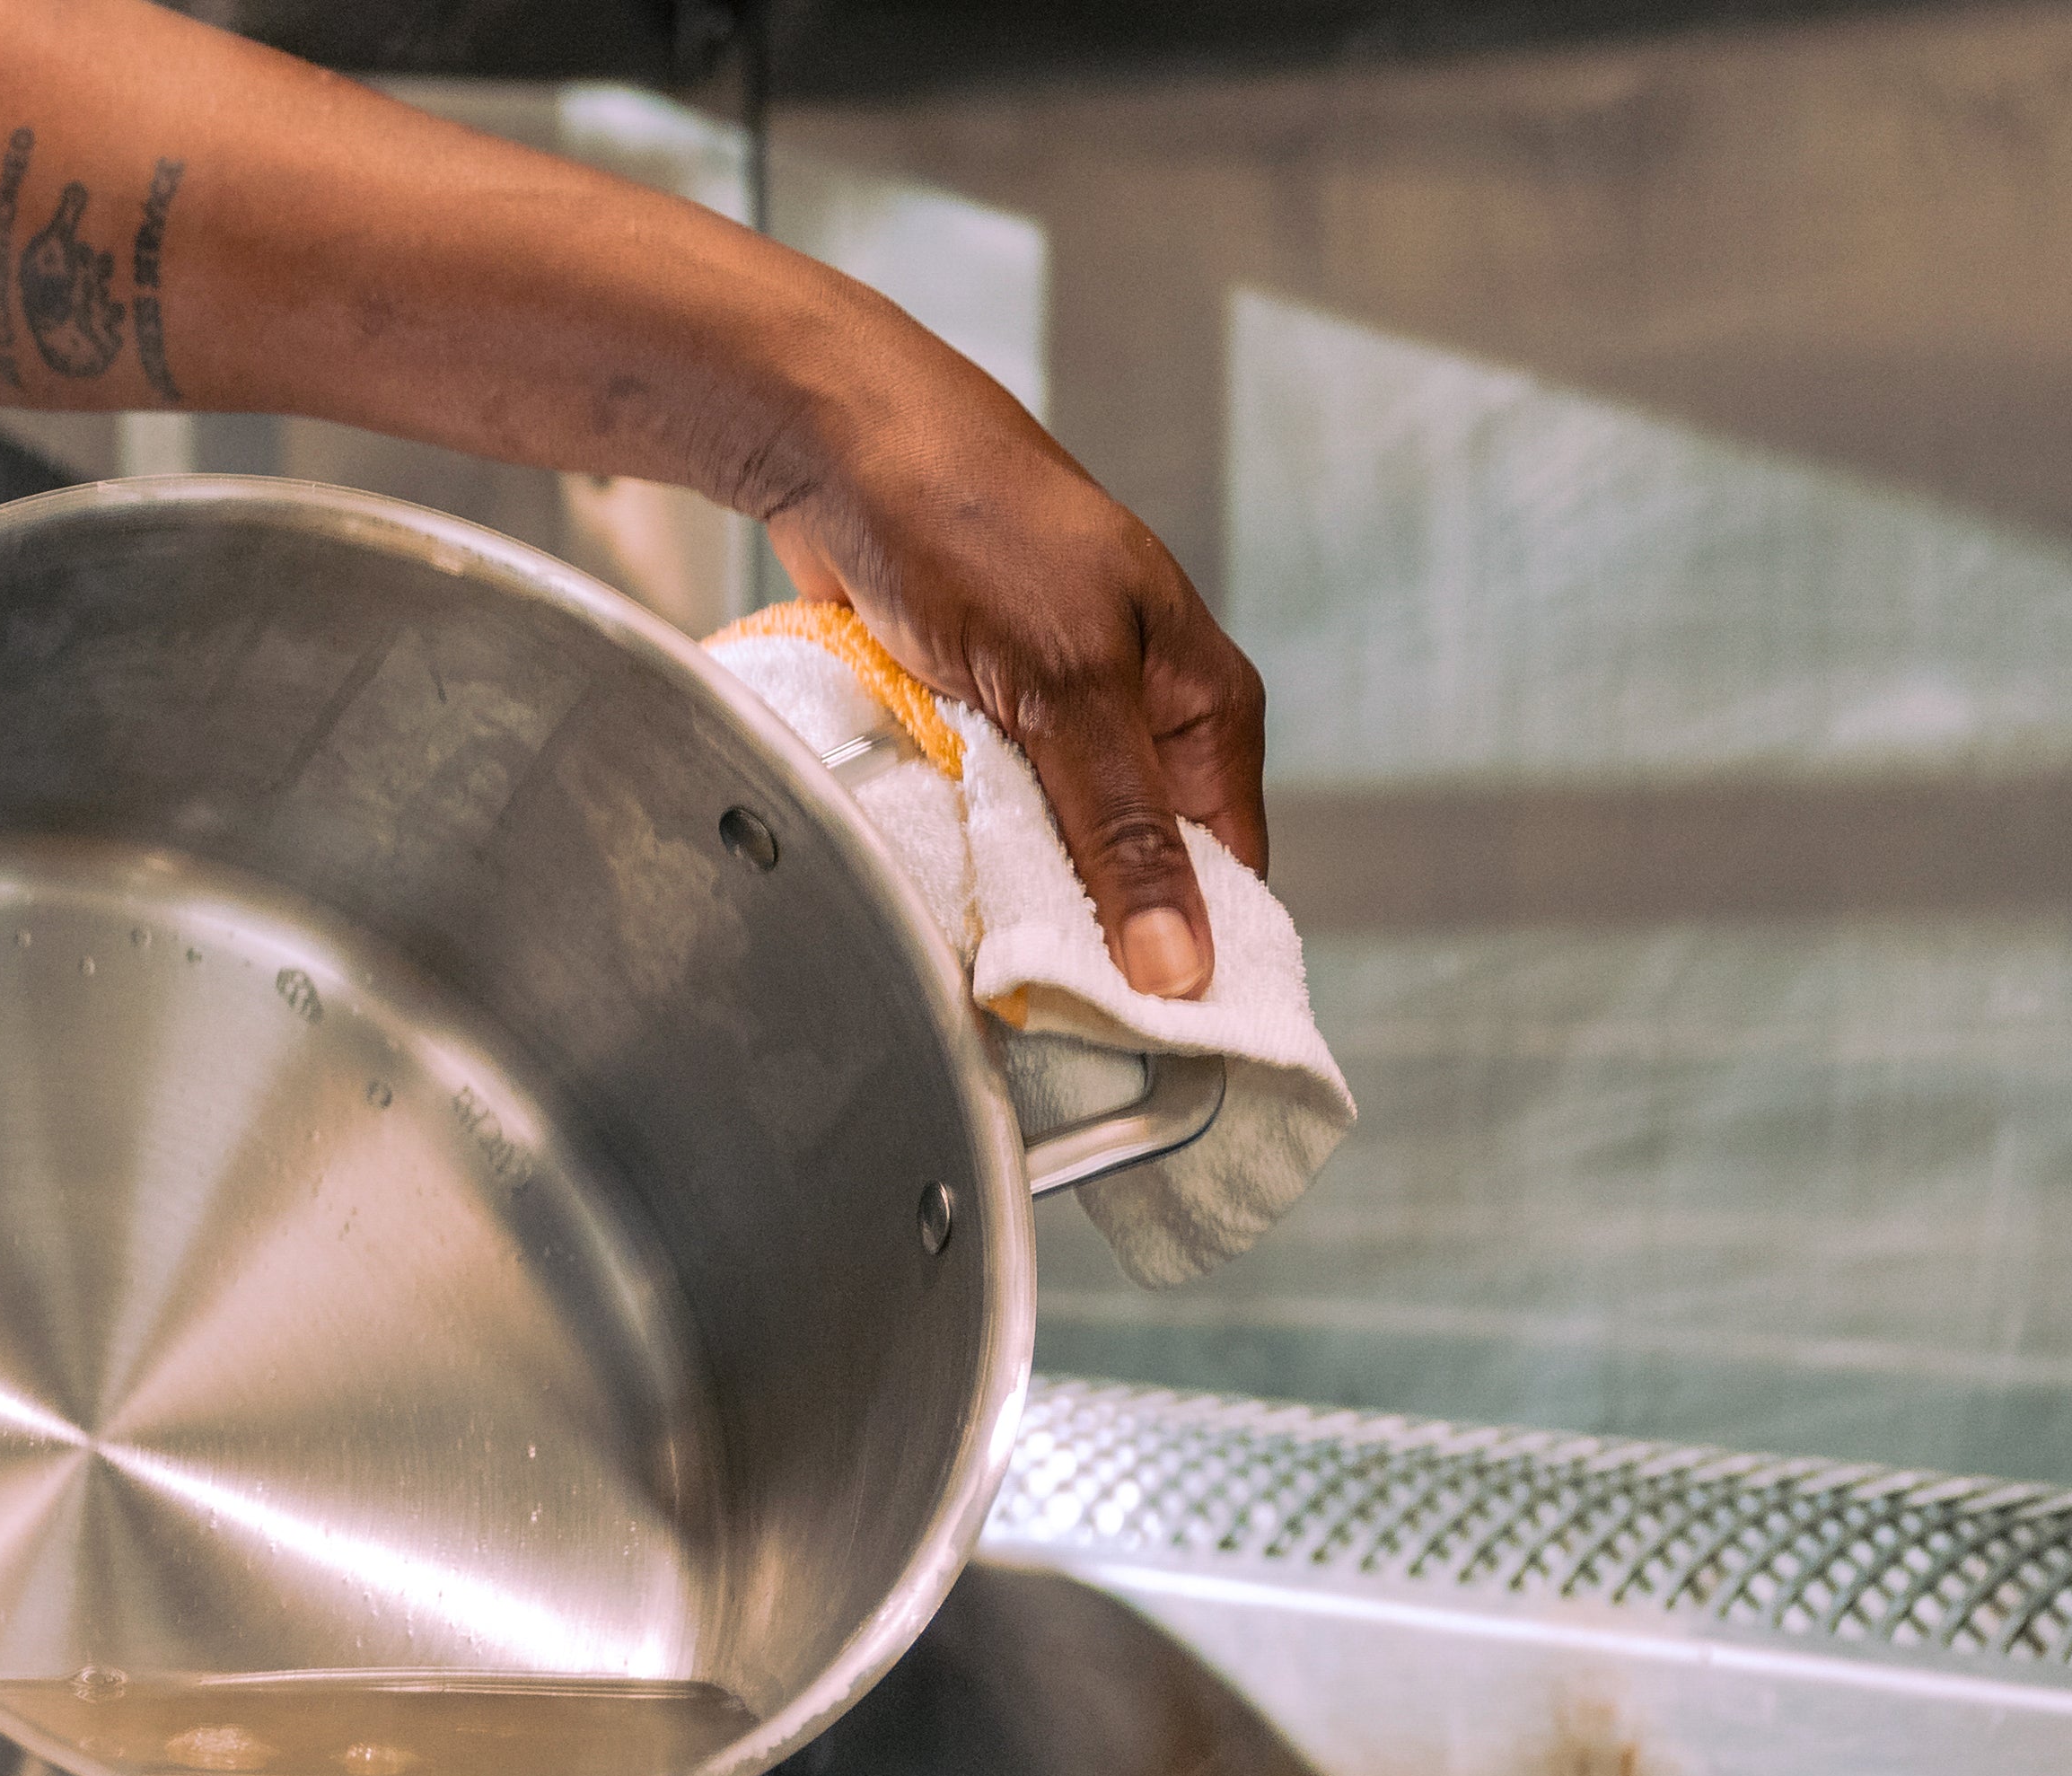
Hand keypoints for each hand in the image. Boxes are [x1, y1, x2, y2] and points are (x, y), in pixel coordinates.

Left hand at [749, 313, 1266, 999]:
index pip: (1228, 877)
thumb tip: (1180, 968)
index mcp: (1205, 706)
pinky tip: (933, 883)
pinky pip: (986, 822)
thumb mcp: (1067, 687)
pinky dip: (962, 853)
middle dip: (1088, 934)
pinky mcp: (982, 726)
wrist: (842, 443)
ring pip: (1055, 855)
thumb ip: (1121, 830)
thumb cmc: (971, 525)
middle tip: (1032, 998)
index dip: (1185, 958)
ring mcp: (1060, 725)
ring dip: (1015, 898)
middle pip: (1138, 876)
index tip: (1128, 1036)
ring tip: (978, 946)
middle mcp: (1146, 720)